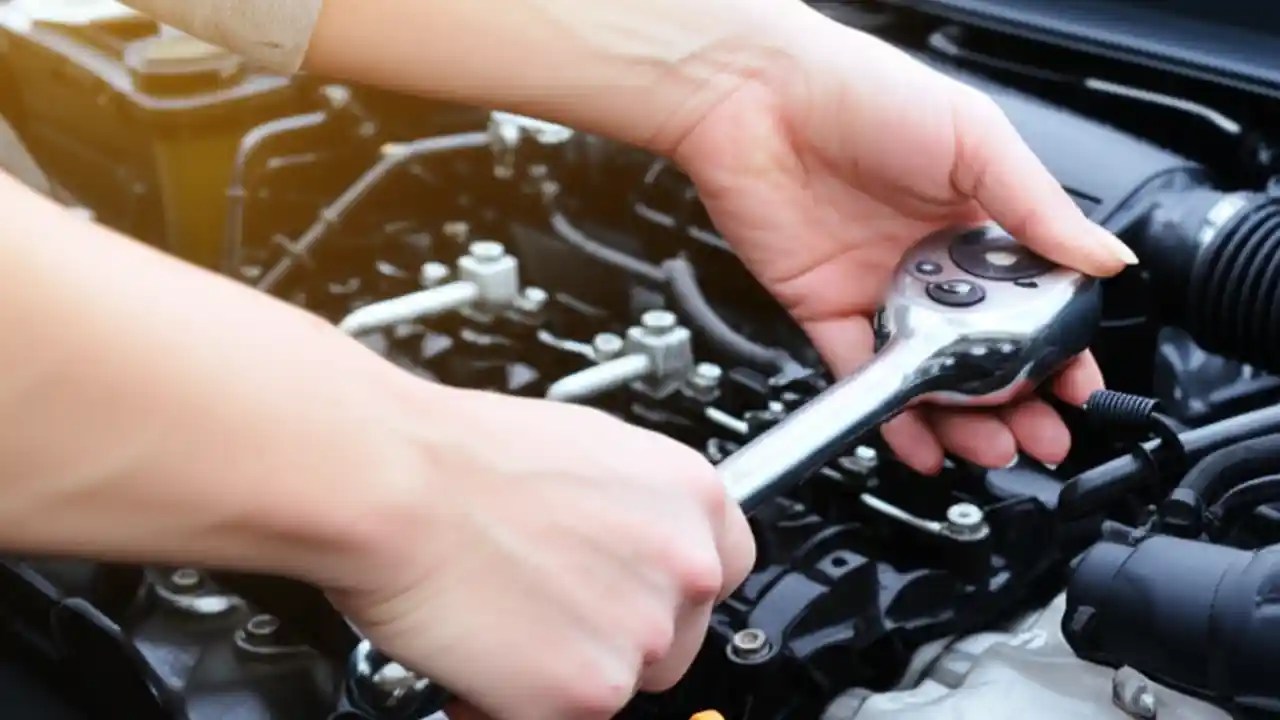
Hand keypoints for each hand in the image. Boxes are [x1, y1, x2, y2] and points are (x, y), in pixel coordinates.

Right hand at [327, 384, 753, 719]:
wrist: (393, 482)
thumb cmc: (461, 456)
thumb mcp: (585, 452)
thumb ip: (632, 509)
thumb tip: (628, 544)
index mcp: (692, 498)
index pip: (725, 570)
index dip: (670, 589)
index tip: (636, 595)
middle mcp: (686, 567)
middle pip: (677, 637)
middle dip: (615, 636)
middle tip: (547, 608)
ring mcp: (642, 635)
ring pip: (619, 684)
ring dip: (566, 672)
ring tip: (501, 623)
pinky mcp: (588, 694)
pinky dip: (513, 705)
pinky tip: (478, 655)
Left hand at [668, 12, 1137, 473]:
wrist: (755, 97)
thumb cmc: (860, 93)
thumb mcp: (976, 138)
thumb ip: (1041, 208)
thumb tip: (1108, 260)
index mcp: (976, 218)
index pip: (1034, 299)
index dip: (1060, 347)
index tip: (1080, 385)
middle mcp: (931, 260)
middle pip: (985, 350)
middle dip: (1019, 399)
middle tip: (1044, 437)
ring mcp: (879, 289)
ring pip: (930, 374)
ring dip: (964, 419)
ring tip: (995, 448)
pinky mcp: (825, 310)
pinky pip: (863, 378)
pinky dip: (892, 419)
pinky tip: (923, 444)